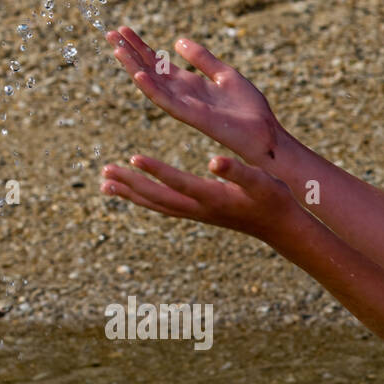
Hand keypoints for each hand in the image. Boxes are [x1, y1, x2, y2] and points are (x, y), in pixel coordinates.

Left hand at [101, 154, 300, 243]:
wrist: (279, 225)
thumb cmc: (273, 199)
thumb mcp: (262, 181)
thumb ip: (239, 171)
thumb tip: (216, 161)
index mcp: (213, 197)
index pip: (178, 183)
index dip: (155, 170)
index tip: (132, 157)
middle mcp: (198, 209)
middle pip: (157, 197)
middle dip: (130, 185)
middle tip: (104, 171)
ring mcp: (194, 213)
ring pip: (155, 204)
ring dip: (129, 194)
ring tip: (104, 185)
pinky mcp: (195, 213)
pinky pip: (162, 206)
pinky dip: (142, 199)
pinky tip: (130, 192)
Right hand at [107, 26, 282, 165]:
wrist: (265, 135)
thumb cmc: (249, 110)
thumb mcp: (225, 74)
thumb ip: (202, 59)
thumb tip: (177, 41)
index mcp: (188, 84)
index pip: (157, 63)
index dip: (140, 46)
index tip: (122, 30)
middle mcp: (181, 94)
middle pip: (149, 70)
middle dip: (130, 52)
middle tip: (109, 34)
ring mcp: (184, 105)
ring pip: (152, 84)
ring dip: (134, 67)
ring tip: (117, 49)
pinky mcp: (193, 116)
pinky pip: (167, 101)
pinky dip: (152, 88)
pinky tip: (139, 75)